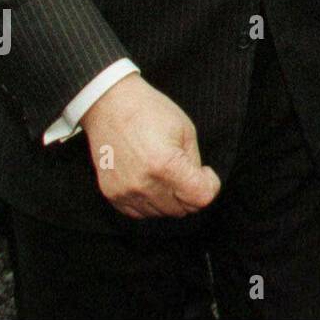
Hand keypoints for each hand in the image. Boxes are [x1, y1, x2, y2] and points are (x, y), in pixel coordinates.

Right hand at [80, 73, 220, 218]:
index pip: (200, 198)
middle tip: (187, 172)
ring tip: (167, 173)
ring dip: (171, 199)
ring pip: (161, 213)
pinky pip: (139, 213)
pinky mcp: (112, 195)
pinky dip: (151, 202)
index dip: (209, 185)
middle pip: (182, 209)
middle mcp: (144, 184)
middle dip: (191, 193)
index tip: (205, 173)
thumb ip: (194, 162)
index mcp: (166, 165)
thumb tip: (199, 183)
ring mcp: (125, 192)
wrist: (110, 105)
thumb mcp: (185, 130)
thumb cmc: (150, 112)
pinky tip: (151, 181)